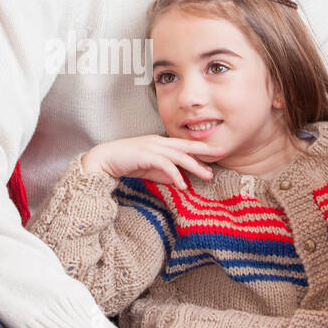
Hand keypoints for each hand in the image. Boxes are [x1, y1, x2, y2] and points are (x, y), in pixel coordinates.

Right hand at [81, 135, 222, 188]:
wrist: (104, 159)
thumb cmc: (126, 162)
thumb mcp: (150, 169)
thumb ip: (164, 174)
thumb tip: (180, 181)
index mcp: (161, 143)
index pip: (185, 146)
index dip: (201, 150)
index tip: (216, 155)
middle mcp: (159, 142)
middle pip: (187, 145)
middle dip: (206, 149)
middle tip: (223, 153)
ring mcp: (152, 147)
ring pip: (179, 155)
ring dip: (195, 166)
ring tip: (208, 175)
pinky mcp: (145, 155)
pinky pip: (165, 165)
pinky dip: (175, 175)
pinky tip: (182, 185)